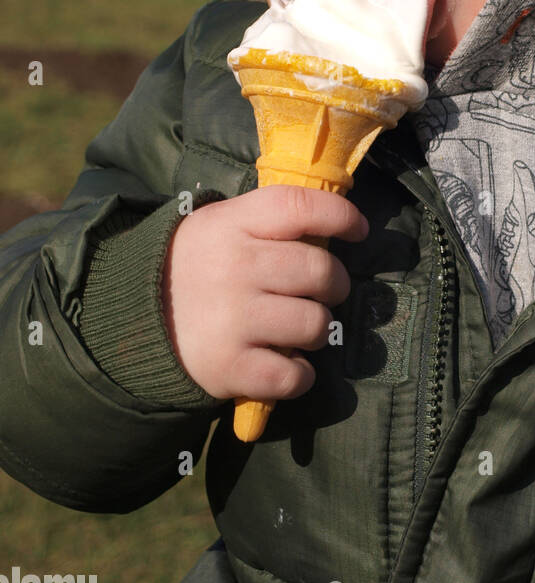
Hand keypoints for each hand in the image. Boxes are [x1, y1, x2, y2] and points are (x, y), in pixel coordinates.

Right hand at [161, 186, 368, 401]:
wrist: (128, 319)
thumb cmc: (192, 265)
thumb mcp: (219, 225)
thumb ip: (268, 222)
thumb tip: (332, 227)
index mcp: (234, 224)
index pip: (301, 207)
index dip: (341, 216)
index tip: (358, 230)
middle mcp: (236, 267)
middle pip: (321, 270)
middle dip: (336, 283)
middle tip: (326, 290)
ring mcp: (233, 319)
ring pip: (316, 324)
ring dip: (319, 329)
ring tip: (301, 328)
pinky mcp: (229, 368)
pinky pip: (293, 375)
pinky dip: (300, 375)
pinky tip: (289, 365)